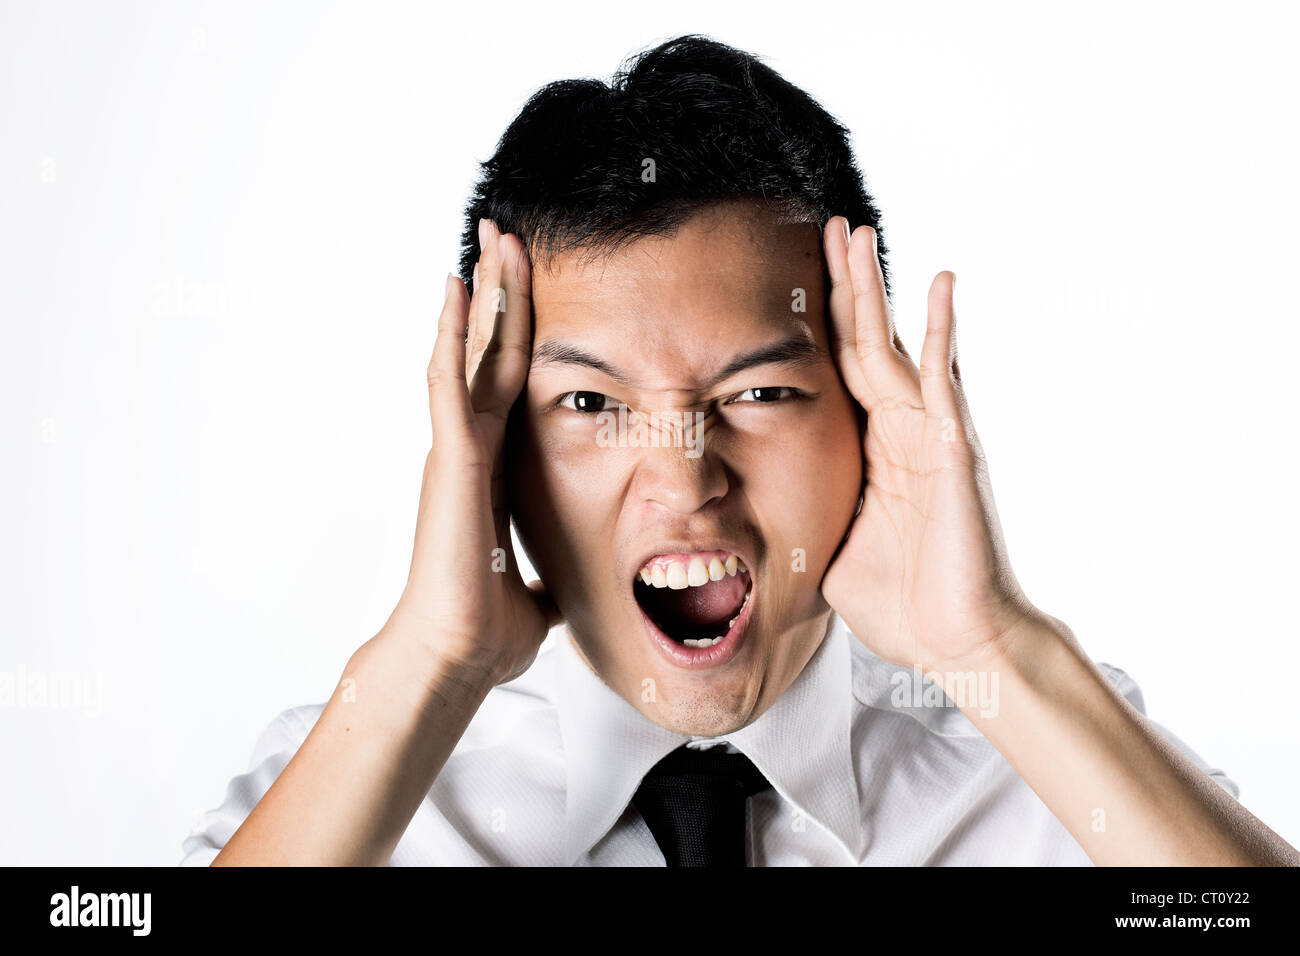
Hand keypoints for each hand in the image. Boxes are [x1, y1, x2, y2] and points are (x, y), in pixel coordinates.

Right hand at [381, 218, 560, 686]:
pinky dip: (452, 329)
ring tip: (492, 237)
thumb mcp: (537, 579)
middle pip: (492, 351)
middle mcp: (472, 446)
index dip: (521, 334)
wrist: (460, 652)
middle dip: (502, 293)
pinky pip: (449, 378)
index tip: (529, 290)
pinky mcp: (450, 455)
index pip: (513, 383)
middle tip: (509, 235)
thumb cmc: (490, 624)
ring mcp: (457, 446)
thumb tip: (579, 579)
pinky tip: (456, 284)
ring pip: (470, 350)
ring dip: (483, 293)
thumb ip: (550, 565)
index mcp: (494, 466)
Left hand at [820, 218, 1043, 674]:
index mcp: (871, 453)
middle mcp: (900, 433)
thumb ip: (808, 519)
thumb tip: (756, 522)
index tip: (799, 278)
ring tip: (860, 235)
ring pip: (896, 345)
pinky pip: (944, 380)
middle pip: (865, 342)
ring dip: (878, 289)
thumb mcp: (832, 550)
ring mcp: (929, 436)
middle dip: (846, 286)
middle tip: (829, 230)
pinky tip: (941, 285)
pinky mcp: (954, 449)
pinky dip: (942, 330)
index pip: (840, 373)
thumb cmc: (902, 604)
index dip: (822, 325)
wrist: (952, 644)